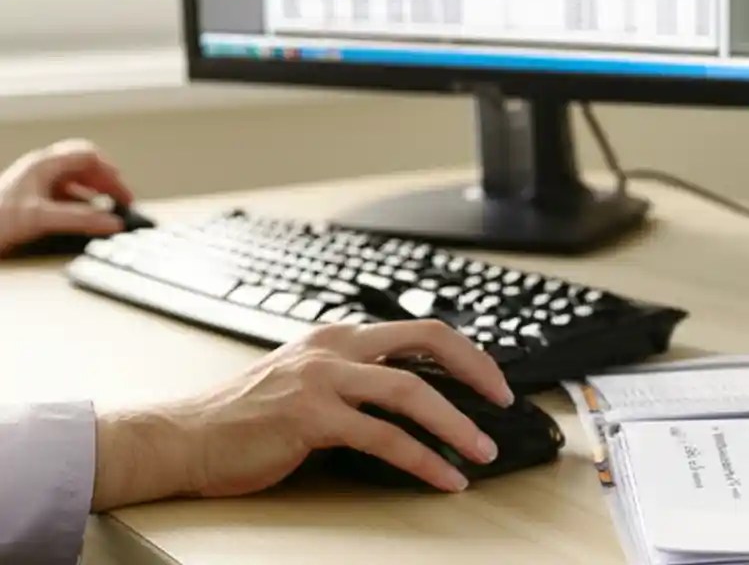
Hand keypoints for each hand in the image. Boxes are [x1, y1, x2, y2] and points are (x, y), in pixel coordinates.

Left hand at [0, 139, 133, 255]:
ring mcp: (36, 184)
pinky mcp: (33, 199)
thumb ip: (80, 219)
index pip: (87, 155)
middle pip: (84, 167)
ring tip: (108, 209)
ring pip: (76, 181)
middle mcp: (41, 170)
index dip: (108, 171)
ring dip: (95, 193)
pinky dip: (82, 204)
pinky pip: (66, 196)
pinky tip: (86, 218)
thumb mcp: (41, 218)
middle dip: (106, 182)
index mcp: (44, 165)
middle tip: (121, 201)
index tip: (122, 191)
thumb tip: (113, 222)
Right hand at [91, 321, 514, 510]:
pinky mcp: (310, 417)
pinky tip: (442, 477)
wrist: (187, 436)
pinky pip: (383, 437)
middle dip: (477, 370)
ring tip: (482, 450)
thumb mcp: (309, 380)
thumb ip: (358, 379)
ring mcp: (322, 378)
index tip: (494, 379)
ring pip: (411, 390)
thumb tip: (422, 399)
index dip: (467, 352)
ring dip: (457, 423)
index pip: (420, 329)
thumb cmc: (247, 416)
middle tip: (504, 402)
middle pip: (428, 341)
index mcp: (340, 335)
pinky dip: (422, 459)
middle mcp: (336, 347)